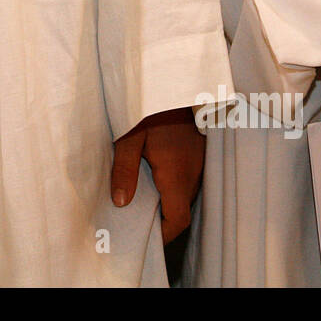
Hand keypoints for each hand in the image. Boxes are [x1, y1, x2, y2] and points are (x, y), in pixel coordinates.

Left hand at [110, 108, 204, 242]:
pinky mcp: (199, 154)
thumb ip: (124, 170)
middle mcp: (193, 174)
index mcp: (176, 175)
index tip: (145, 238)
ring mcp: (200, 164)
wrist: (174, 83)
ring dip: (167, 202)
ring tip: (142, 201)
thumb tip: (120, 202)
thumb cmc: (151, 109)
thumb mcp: (129, 137)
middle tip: (136, 221)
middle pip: (181, 210)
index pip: (178, 220)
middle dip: (161, 220)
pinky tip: (155, 178)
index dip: (163, 235)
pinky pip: (188, 180)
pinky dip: (173, 187)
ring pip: (185, 195)